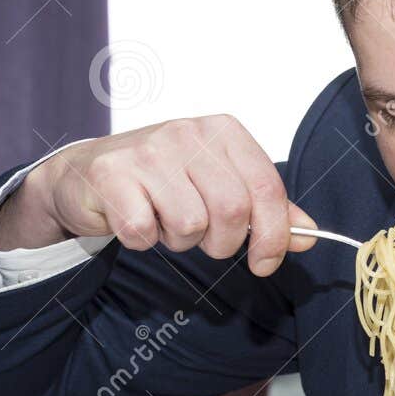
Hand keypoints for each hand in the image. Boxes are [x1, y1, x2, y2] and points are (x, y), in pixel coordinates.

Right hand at [0, 115, 318, 276]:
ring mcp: (147, 150)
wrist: (86, 174)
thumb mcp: (219, 184)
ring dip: (180, 241)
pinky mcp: (110, 175)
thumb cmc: (161, 181)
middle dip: (224, 243)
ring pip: (190, 224)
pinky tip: (136, 221)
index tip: (267, 264)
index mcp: (223, 131)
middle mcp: (187, 133)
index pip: (267, 188)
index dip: (275, 235)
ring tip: (164, 222)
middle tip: (205, 241)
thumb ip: (265, 209)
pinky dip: (143, 240)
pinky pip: (144, 232)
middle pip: (232, 211)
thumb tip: (309, 235)